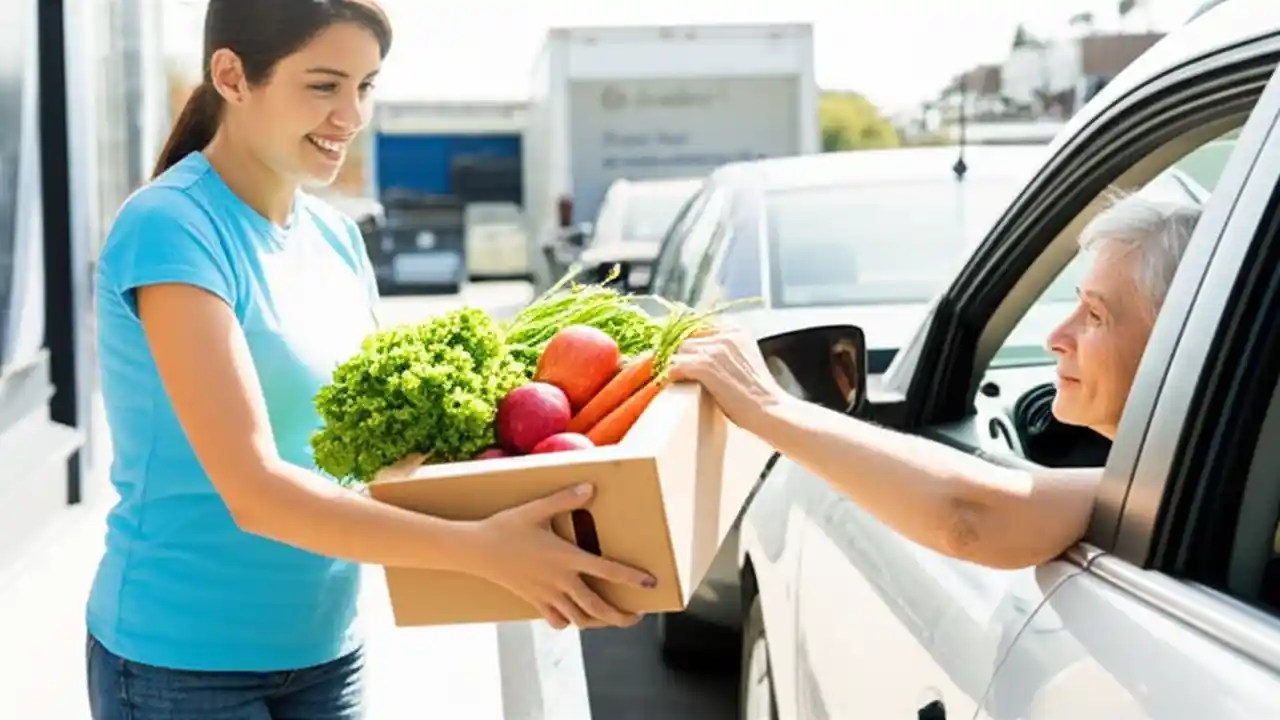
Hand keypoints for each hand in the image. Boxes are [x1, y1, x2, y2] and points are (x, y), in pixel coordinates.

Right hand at [467, 483, 653, 629]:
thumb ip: (564, 498)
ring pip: (579, 618)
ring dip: (599, 622)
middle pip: (597, 607)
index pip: (607, 570)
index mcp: (566, 557)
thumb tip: (590, 487)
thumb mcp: (535, 509)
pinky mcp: (533, 601)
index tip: (650, 583)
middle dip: (620, 616)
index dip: (631, 577)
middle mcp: (560, 580)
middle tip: (636, 616)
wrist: (475, 550)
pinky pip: (556, 620)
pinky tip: (573, 617)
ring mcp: (546, 594)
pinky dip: (568, 621)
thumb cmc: (505, 527)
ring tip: (612, 619)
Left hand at [668, 329, 786, 430]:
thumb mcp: (743, 362)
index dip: (685, 343)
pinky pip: (674, 365)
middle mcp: (725, 334)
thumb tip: (694, 356)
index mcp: (735, 331)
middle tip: (672, 372)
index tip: (678, 357)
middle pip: (685, 338)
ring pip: (677, 350)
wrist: (769, 411)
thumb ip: (723, 352)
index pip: (697, 327)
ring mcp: (715, 349)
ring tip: (671, 380)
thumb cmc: (756, 395)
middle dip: (676, 355)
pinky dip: (669, 377)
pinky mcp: (705, 365)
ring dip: (672, 366)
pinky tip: (670, 386)